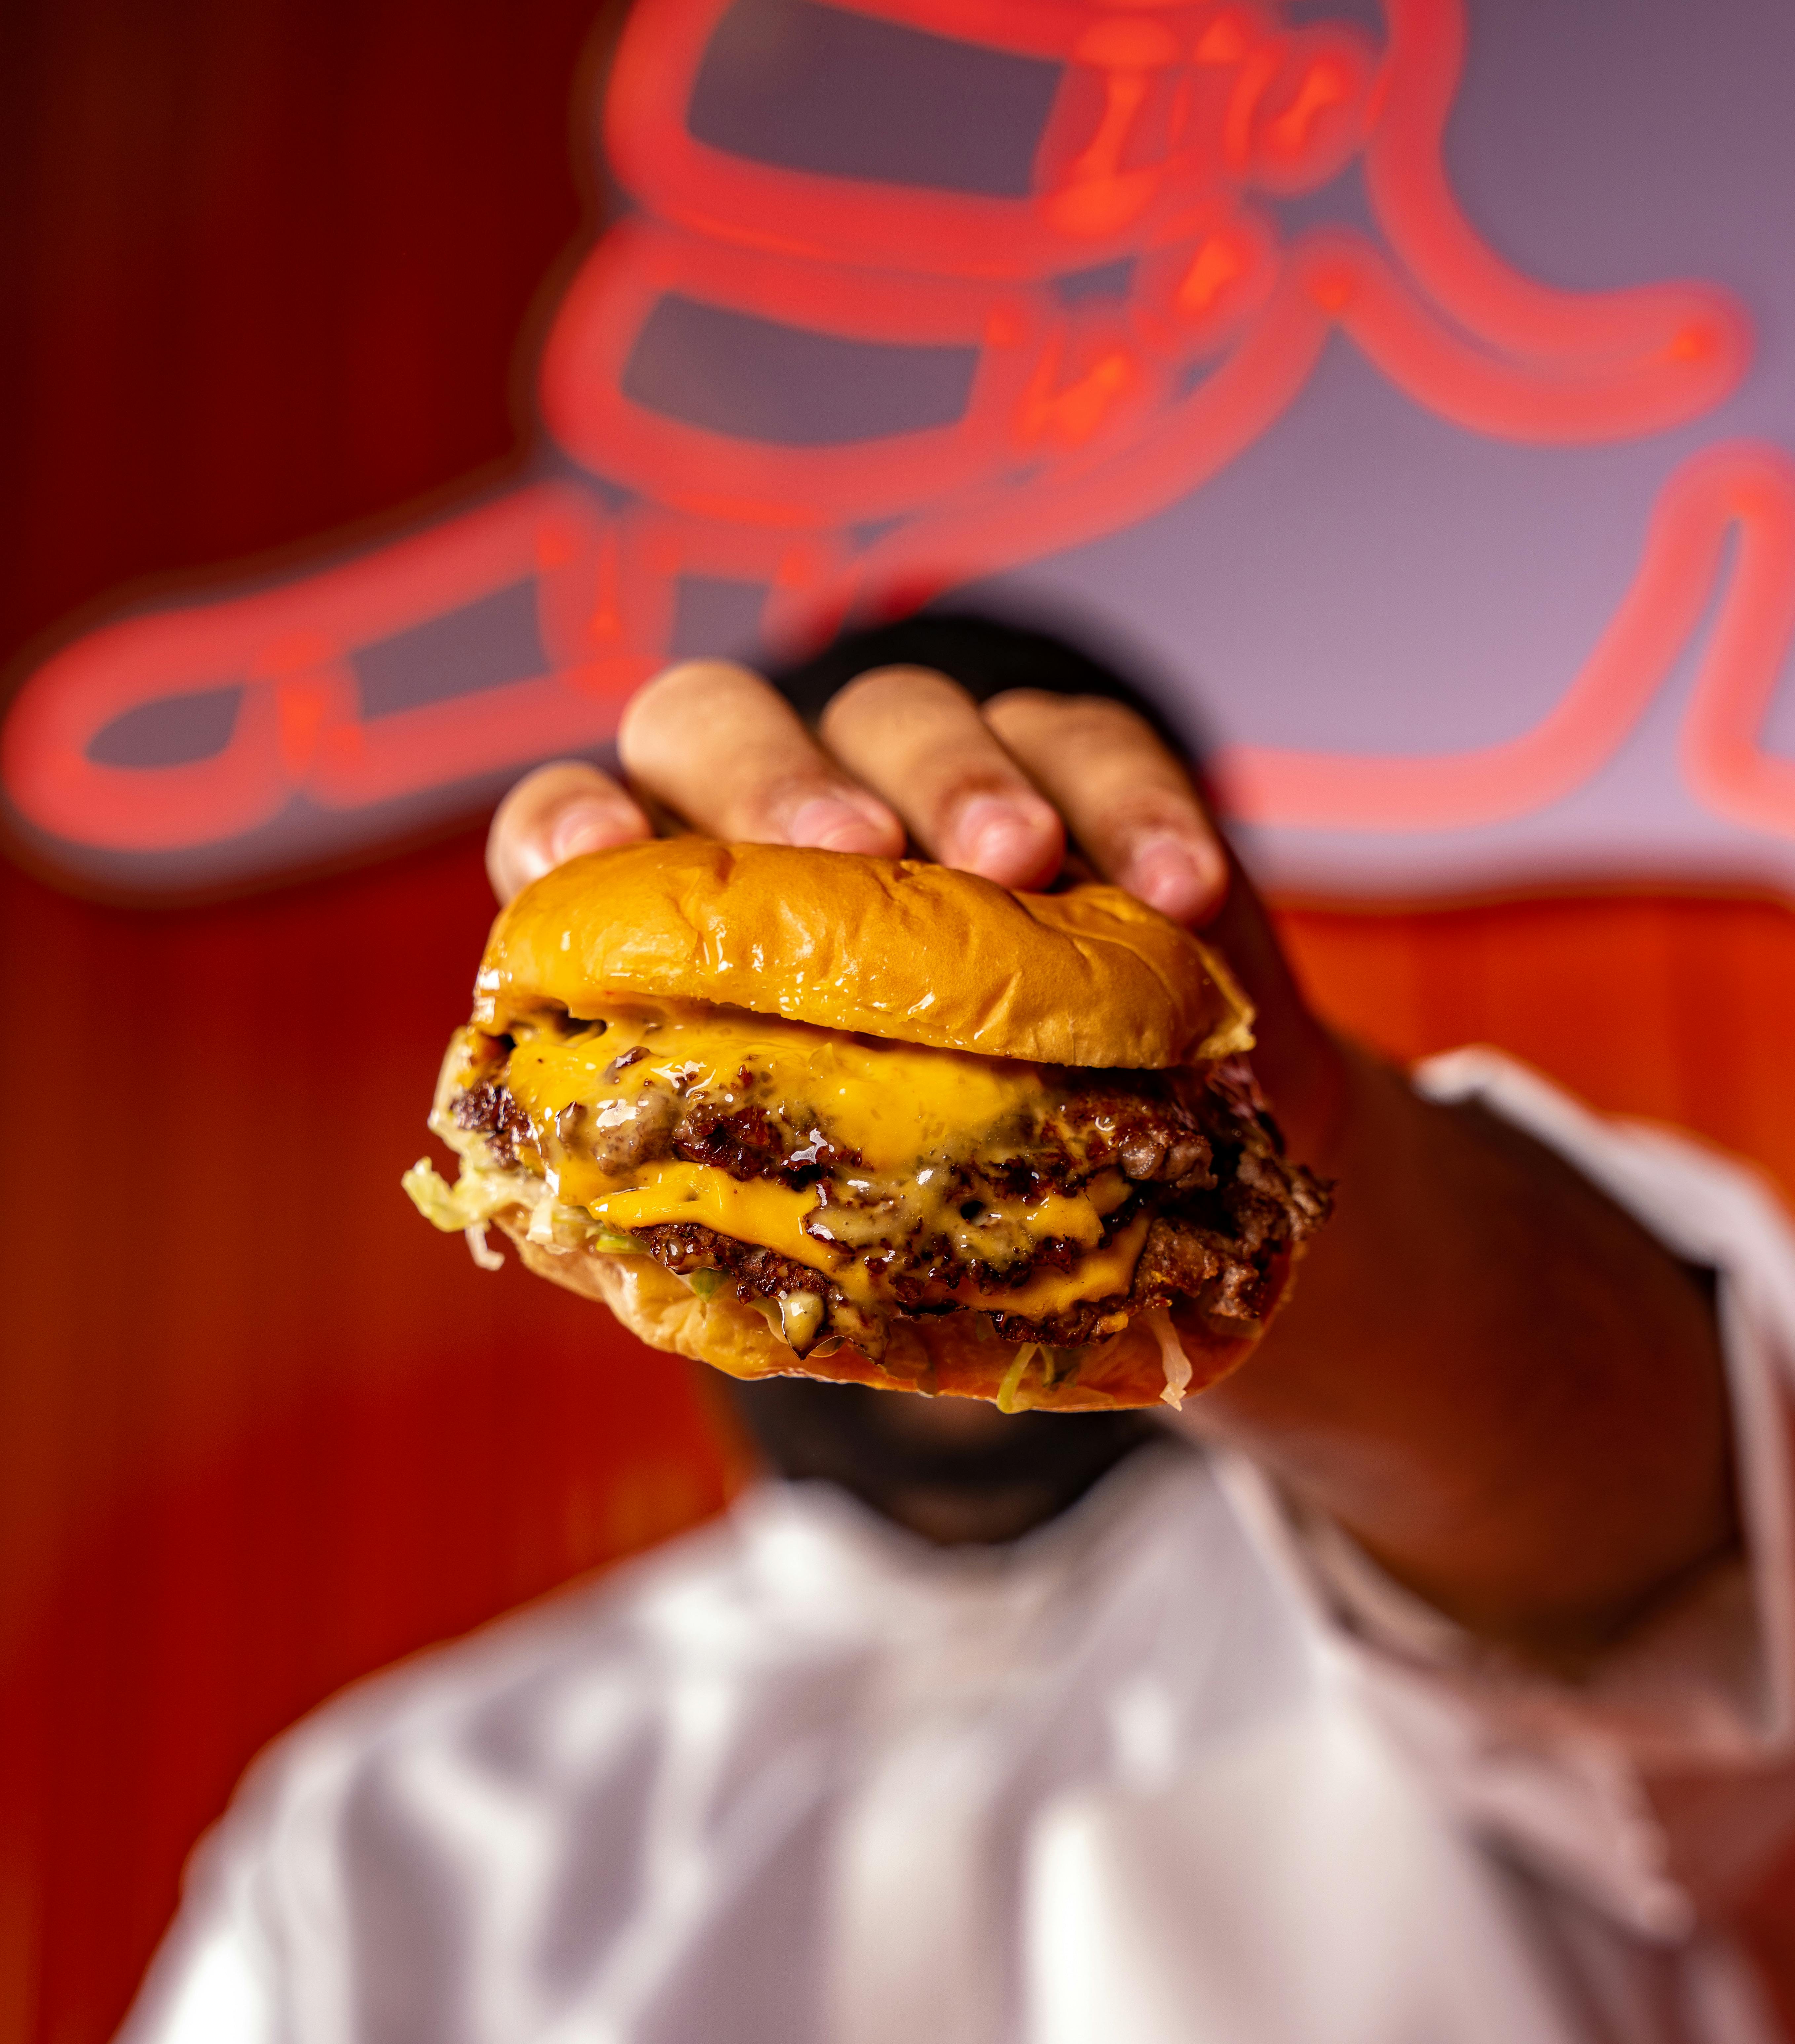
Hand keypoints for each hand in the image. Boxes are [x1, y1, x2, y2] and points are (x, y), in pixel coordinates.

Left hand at [487, 660, 1346, 1164]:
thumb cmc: (944, 1206)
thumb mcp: (831, 1229)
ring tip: (1020, 863)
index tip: (593, 855)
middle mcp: (776, 820)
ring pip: (903, 710)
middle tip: (849, 852)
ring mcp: (924, 777)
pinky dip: (1135, 808)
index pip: (570, 831)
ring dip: (961, 779)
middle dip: (773, 779)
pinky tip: (1179, 893)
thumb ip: (720, 1216)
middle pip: (718, 723)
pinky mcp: (1071, 766)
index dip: (567, 826)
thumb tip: (610, 1248)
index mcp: (675, 923)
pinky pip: (1089, 741)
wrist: (1148, 1196)